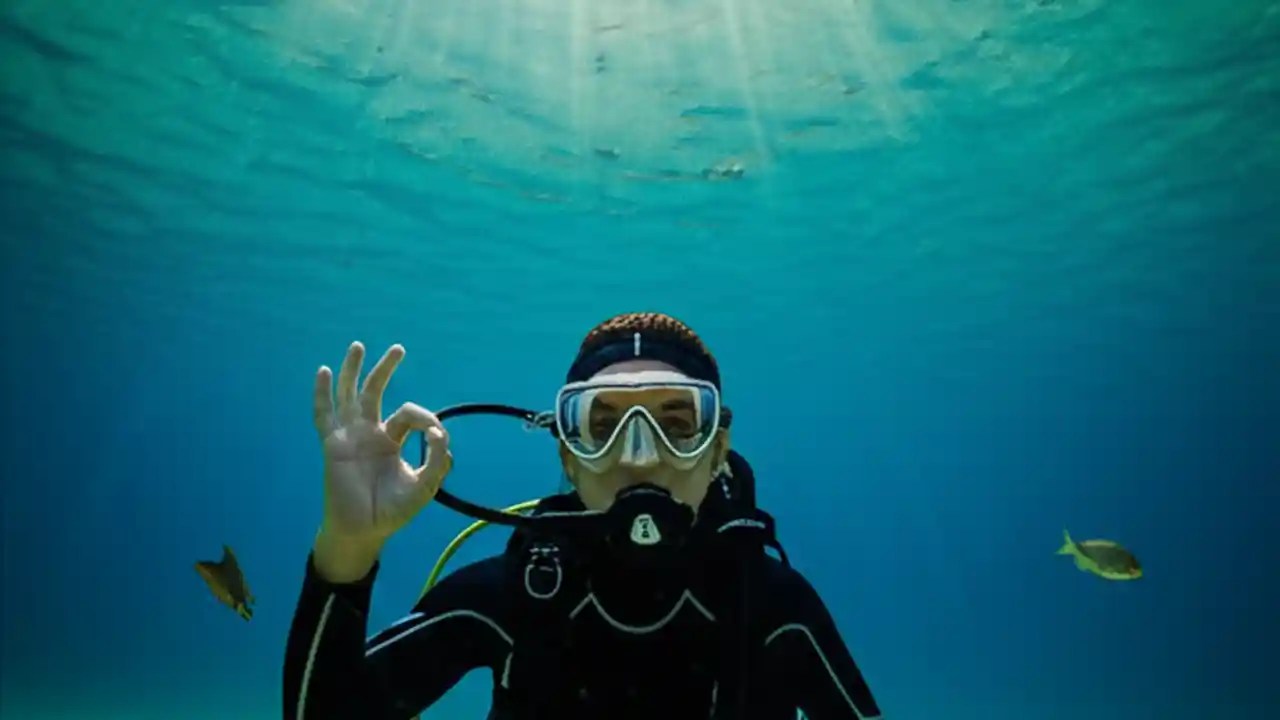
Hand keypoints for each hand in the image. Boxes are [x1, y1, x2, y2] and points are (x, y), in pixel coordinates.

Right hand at [311, 342, 451, 580]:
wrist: (364, 531)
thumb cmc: (392, 510)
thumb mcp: (425, 486)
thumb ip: (438, 461)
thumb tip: (440, 432)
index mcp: (393, 439)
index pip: (410, 415)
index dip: (425, 418)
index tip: (436, 434)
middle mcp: (371, 432)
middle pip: (377, 392)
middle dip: (386, 369)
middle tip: (399, 348)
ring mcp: (350, 436)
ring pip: (350, 396)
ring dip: (353, 370)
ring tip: (359, 345)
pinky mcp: (333, 445)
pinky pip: (323, 416)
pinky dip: (321, 394)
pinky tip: (322, 372)